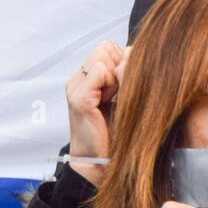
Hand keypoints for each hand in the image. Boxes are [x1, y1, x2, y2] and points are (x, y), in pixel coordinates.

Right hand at [66, 42, 130, 185]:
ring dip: (117, 74)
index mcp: (86, 77)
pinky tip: (111, 101)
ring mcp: (75, 87)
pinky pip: (102, 70)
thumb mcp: (123, 94)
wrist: (102, 160)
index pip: (107, 47)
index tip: (123, 85)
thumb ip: (125, 71)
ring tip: (115, 98)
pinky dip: (113, 83)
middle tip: (119, 93)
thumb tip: (132, 50)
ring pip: (104, 56)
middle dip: (119, 65)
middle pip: (106, 49)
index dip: (121, 61)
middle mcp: (77, 79)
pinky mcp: (79, 97)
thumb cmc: (115, 128)